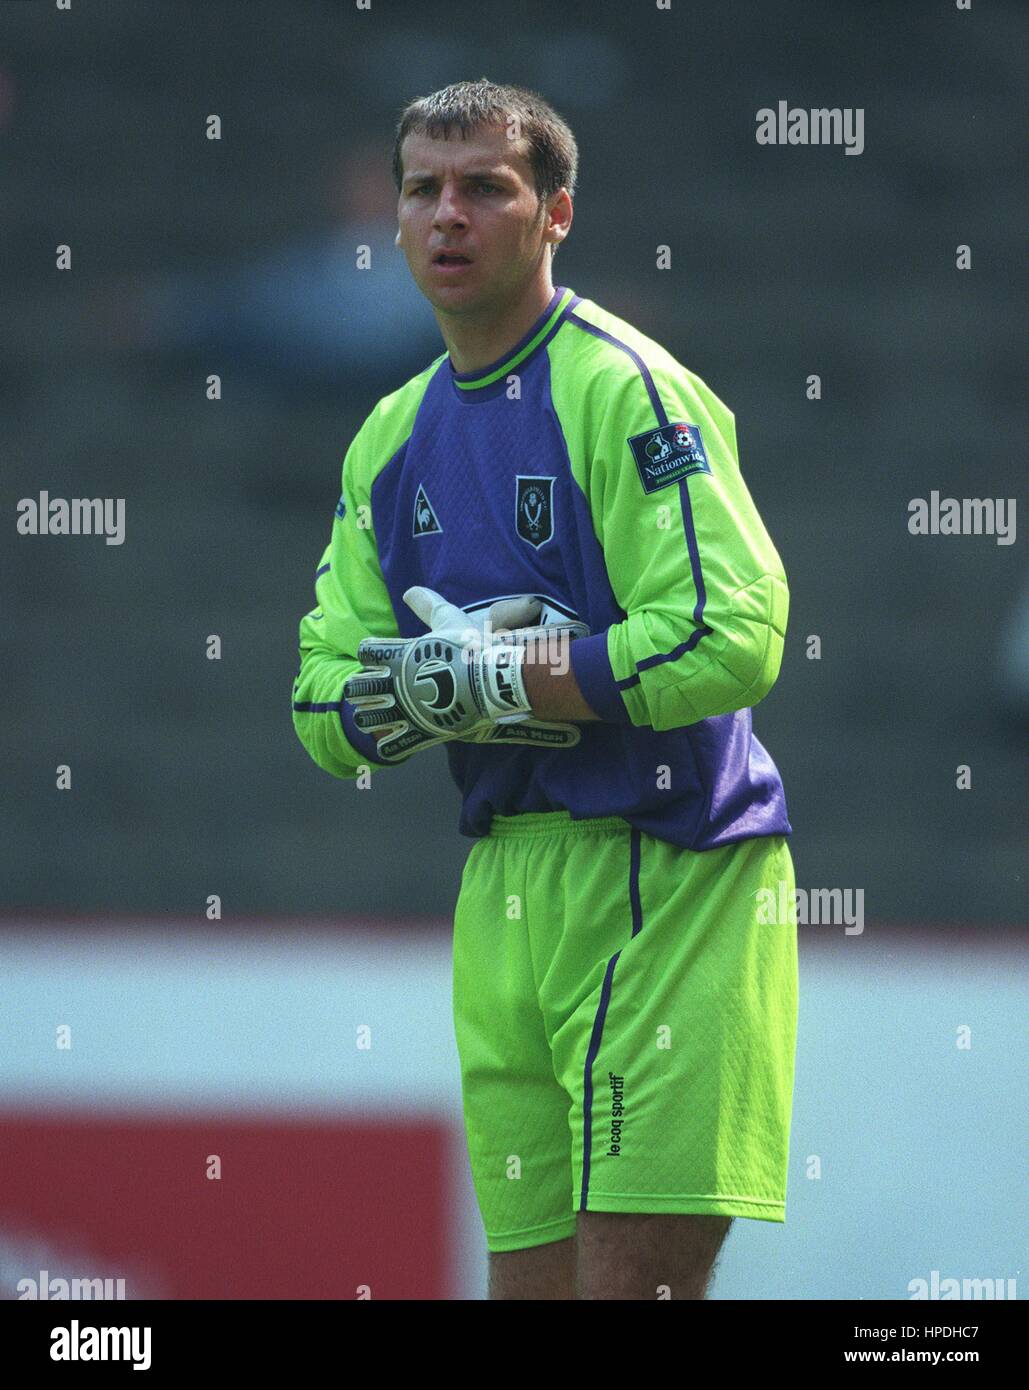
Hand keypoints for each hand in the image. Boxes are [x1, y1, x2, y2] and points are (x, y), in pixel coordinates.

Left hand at [345, 589, 589, 761]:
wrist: (493, 679)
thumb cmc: (471, 647)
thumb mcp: (449, 619)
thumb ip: (428, 605)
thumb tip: (410, 590)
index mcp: (399, 655)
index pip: (368, 653)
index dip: (369, 655)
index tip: (374, 658)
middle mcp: (396, 683)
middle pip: (359, 687)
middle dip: (360, 689)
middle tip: (364, 691)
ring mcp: (406, 709)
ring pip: (370, 719)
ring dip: (368, 718)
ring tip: (369, 719)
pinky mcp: (420, 730)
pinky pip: (396, 745)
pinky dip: (389, 746)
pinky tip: (384, 746)